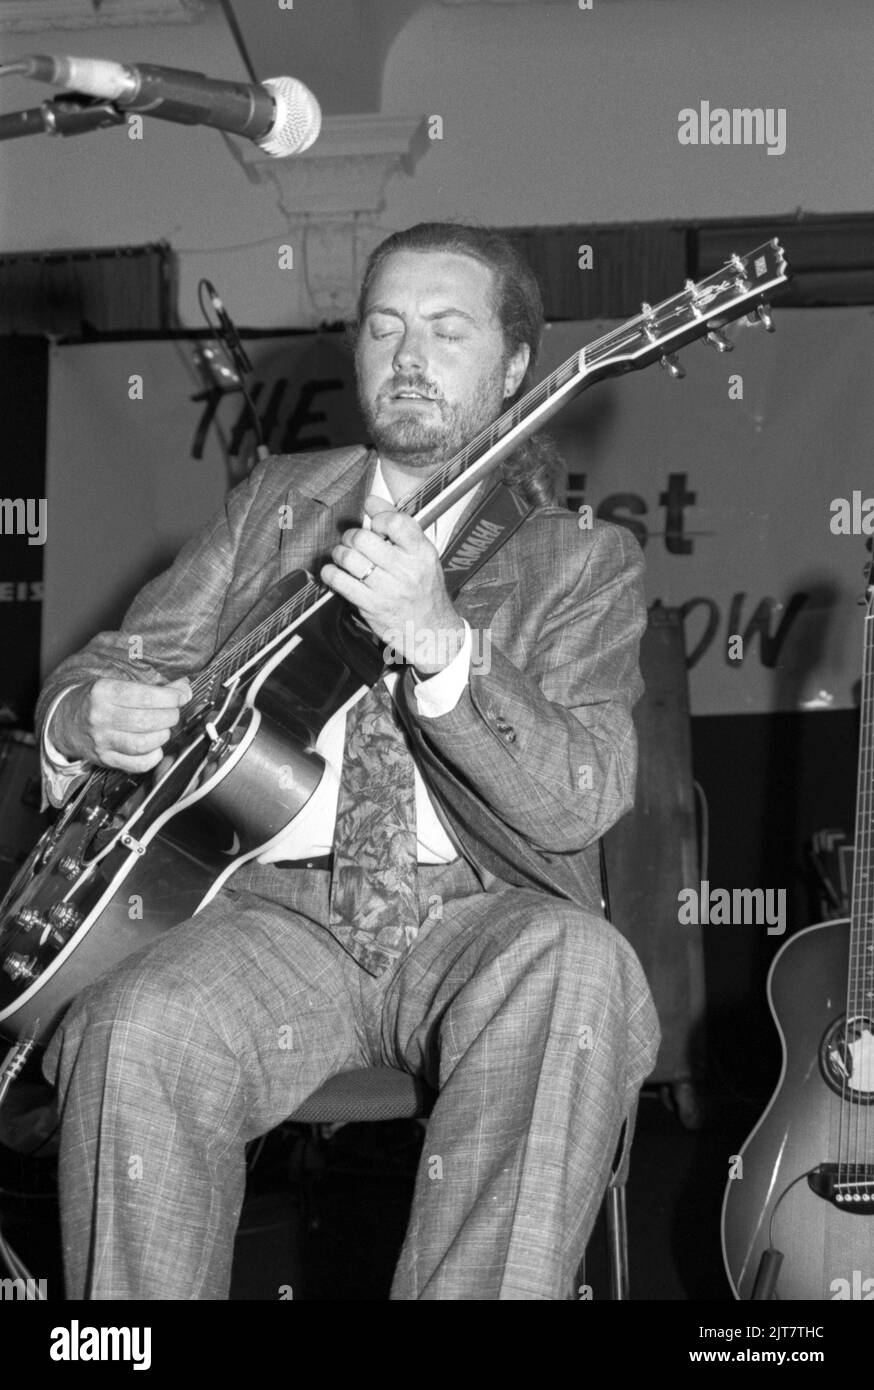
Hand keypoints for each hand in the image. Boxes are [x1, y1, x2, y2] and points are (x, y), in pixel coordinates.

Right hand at [52, 676, 191, 772]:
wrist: (66, 721)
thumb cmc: (98, 700)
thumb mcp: (117, 683)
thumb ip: (152, 686)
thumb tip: (184, 687)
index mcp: (103, 692)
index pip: (144, 695)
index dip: (170, 697)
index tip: (181, 696)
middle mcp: (100, 717)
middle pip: (146, 721)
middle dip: (169, 716)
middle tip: (173, 713)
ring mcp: (101, 741)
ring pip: (142, 744)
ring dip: (162, 736)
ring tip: (164, 729)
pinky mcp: (104, 759)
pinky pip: (136, 764)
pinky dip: (153, 757)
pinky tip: (155, 747)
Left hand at [320, 494, 465, 674]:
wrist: (431, 632)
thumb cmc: (424, 590)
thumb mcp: (423, 557)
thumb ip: (400, 527)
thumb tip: (372, 500)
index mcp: (423, 554)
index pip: (396, 522)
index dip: (378, 517)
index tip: (374, 524)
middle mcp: (407, 571)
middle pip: (365, 538)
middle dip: (352, 536)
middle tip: (352, 542)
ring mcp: (388, 590)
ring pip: (349, 558)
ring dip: (339, 553)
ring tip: (343, 557)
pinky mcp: (371, 607)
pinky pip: (340, 582)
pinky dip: (330, 573)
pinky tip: (334, 573)